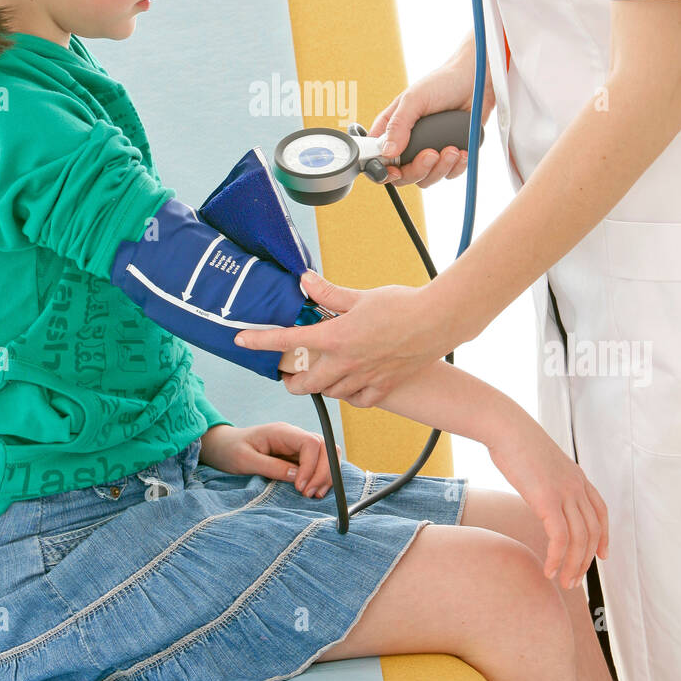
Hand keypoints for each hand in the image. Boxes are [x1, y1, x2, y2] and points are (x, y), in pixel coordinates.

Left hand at [198, 421, 341, 498]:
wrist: (223, 447)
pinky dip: (321, 477)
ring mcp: (297, 446)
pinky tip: (313, 491)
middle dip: (324, 472)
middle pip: (325, 447)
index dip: (311, 466)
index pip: (311, 443)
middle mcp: (294, 437)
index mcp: (282, 432)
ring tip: (314, 495)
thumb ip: (271, 467)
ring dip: (326, 475)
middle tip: (310, 494)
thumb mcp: (245, 460)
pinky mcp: (298, 457)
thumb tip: (297, 477)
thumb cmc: (231, 450)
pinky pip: (319, 463)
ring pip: (327, 454)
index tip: (300, 487)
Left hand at [235, 271, 448, 403]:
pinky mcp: (384, 388)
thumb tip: (304, 280)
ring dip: (321, 386)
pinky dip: (349, 395)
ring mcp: (364, 378)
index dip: (260, 341)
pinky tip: (350, 385)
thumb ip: (328, 294)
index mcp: (335, 337)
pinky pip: (357, 401)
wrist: (438, 321)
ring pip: (330, 393)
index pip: (287, 341)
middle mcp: (345, 363)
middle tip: (288, 374)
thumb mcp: (360, 296)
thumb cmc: (401, 305)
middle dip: (291, 381)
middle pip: (304, 384)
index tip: (242, 341)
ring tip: (322, 374)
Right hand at [372, 41, 495, 188]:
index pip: (378, 159)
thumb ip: (398, 125)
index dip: (382, 171)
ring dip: (440, 168)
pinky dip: (456, 167)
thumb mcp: (414, 98)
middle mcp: (408, 144)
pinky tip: (461, 151)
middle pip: (403, 175)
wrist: (476, 82)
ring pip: (426, 178)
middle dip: (418, 170)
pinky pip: (449, 174)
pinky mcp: (449, 155)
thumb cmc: (442, 83)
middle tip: (431, 154)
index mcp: (391, 129)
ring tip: (452, 149)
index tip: (395, 171)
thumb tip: (387, 151)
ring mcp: (428, 151)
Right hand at [487, 419, 609, 591]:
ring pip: (580, 539)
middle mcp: (577, 486)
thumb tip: (540, 489)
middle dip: (586, 560)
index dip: (604, 536)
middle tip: (575, 580)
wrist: (506, 427)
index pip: (600, 512)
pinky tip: (549, 570)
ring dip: (574, 566)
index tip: (602, 555)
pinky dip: (557, 559)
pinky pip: (560, 539)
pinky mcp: (548, 500)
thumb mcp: (541, 462)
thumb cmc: (516, 441)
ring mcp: (565, 493)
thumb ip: (549, 479)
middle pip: (592, 531)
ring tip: (564, 582)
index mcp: (577, 477)